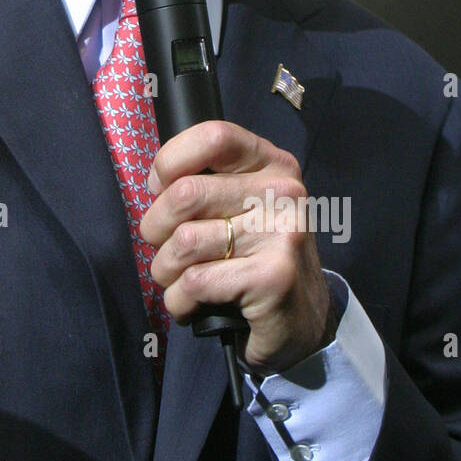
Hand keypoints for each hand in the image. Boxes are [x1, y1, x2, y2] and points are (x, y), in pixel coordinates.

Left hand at [139, 121, 337, 374]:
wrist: (304, 323)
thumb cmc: (255, 259)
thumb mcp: (240, 207)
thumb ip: (206, 182)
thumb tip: (158, 181)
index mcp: (273, 164)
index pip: (213, 137)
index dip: (170, 162)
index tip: (161, 190)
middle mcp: (284, 192)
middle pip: (185, 193)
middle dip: (156, 228)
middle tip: (165, 248)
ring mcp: (282, 233)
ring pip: (184, 241)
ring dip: (166, 270)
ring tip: (180, 281)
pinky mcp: (273, 277)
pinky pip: (195, 282)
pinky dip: (179, 300)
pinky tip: (193, 305)